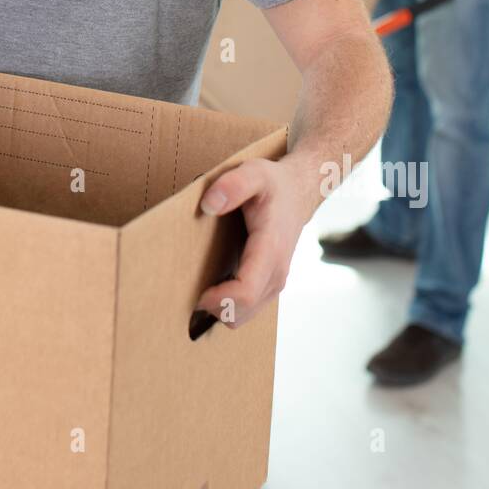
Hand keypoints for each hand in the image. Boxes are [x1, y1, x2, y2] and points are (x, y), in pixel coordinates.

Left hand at [194, 156, 311, 329]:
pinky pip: (247, 308)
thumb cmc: (275, 185)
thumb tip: (209, 205)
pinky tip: (215, 286)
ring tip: (201, 288)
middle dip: (215, 308)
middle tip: (190, 291)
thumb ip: (232, 185)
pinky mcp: (270, 284)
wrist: (298, 192)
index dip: (220, 300)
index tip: (198, 294)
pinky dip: (229, 305)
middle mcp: (276, 272)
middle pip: (243, 311)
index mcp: (270, 249)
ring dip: (221, 309)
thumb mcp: (254, 173)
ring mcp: (275, 281)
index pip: (246, 292)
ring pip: (244, 315)